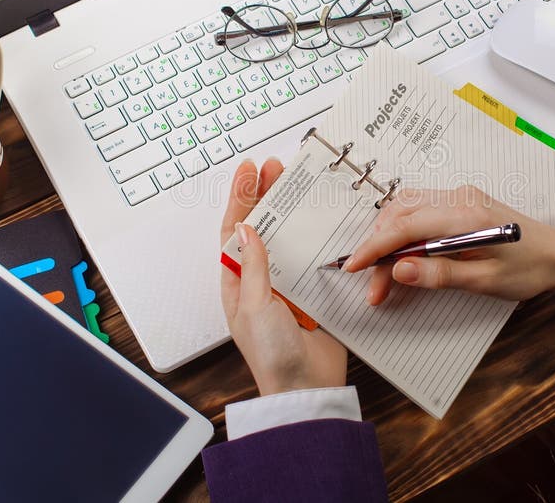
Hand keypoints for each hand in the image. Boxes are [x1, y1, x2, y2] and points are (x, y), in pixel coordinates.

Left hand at [220, 159, 347, 395]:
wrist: (306, 387)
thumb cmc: (272, 354)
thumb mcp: (256, 305)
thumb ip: (254, 266)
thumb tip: (245, 227)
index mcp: (237, 284)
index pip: (234, 232)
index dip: (240, 199)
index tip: (247, 171)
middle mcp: (261, 280)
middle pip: (261, 228)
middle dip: (265, 195)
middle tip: (274, 167)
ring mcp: (288, 285)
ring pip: (287, 237)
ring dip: (290, 209)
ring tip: (295, 181)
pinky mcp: (314, 292)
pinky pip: (313, 256)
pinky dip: (315, 235)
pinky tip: (320, 217)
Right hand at [345, 185, 554, 304]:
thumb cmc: (529, 269)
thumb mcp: (485, 281)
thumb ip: (439, 274)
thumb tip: (398, 270)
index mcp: (464, 215)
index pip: (405, 226)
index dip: (375, 247)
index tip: (354, 266)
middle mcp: (458, 197)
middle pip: (400, 214)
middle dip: (378, 248)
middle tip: (372, 285)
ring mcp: (459, 196)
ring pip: (405, 207)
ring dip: (388, 236)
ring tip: (382, 271)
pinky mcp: (460, 202)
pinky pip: (419, 208)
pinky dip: (402, 229)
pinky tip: (401, 252)